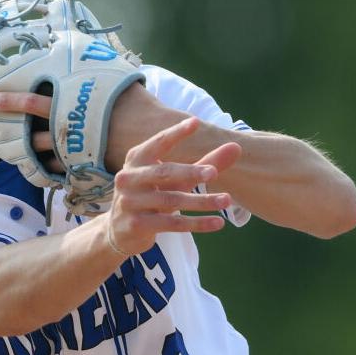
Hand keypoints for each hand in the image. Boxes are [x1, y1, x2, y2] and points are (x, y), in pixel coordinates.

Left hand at [0, 81, 173, 174]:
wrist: (160, 137)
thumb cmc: (143, 106)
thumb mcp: (121, 81)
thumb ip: (104, 69)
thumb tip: (92, 47)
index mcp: (77, 105)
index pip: (38, 102)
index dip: (15, 99)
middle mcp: (73, 126)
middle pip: (34, 126)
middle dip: (11, 121)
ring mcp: (77, 149)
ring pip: (44, 150)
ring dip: (27, 148)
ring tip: (11, 147)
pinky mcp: (86, 166)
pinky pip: (61, 169)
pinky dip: (49, 167)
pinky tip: (40, 168)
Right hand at [105, 117, 241, 255]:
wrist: (119, 231)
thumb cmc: (152, 197)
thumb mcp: (175, 179)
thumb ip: (205, 163)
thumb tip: (236, 147)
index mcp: (137, 159)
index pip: (158, 143)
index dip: (175, 133)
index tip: (195, 122)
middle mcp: (129, 178)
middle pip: (164, 172)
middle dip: (191, 172)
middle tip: (214, 172)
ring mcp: (130, 202)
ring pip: (171, 200)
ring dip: (202, 201)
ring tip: (226, 200)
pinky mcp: (136, 225)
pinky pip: (172, 224)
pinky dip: (197, 223)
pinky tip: (218, 222)